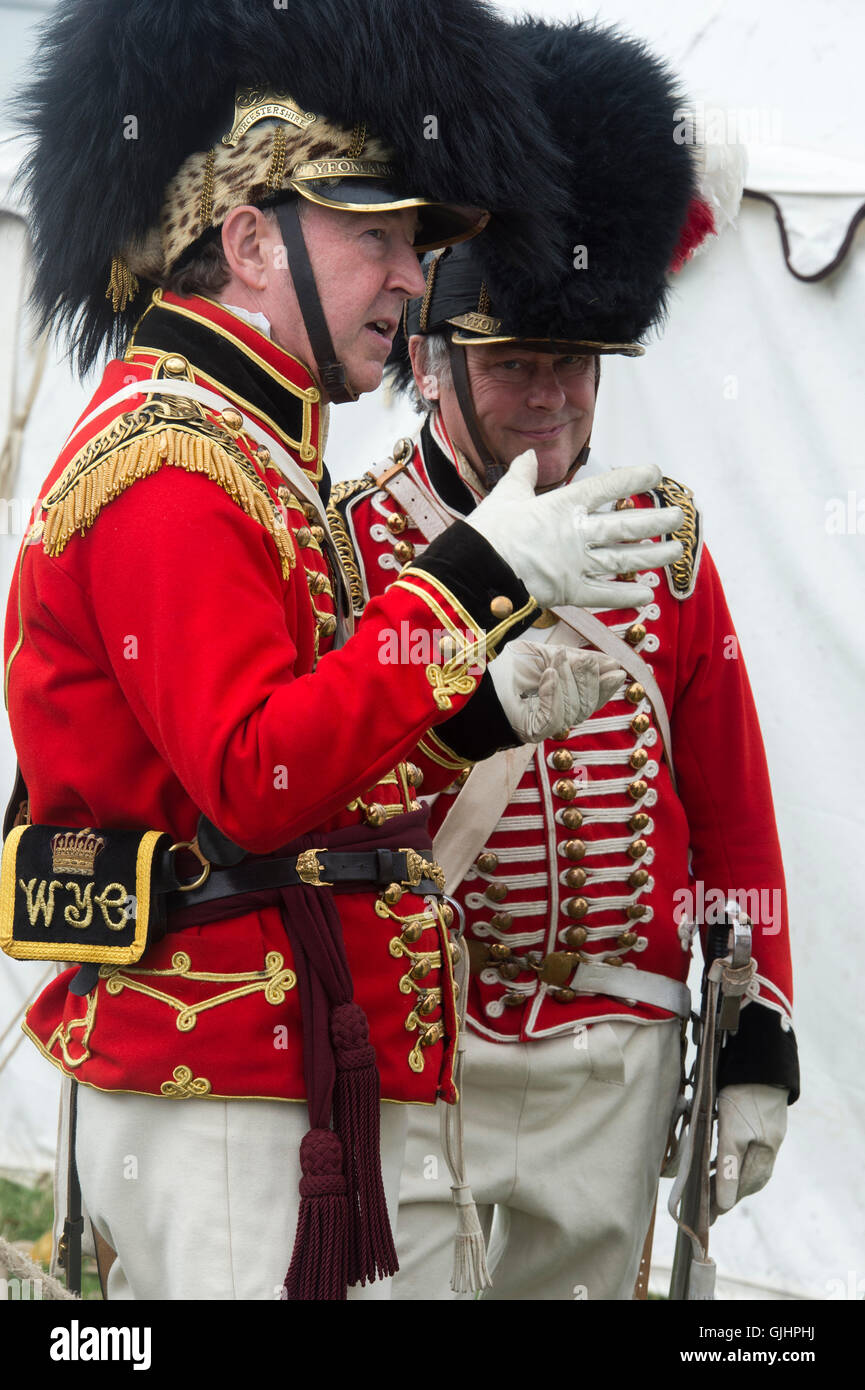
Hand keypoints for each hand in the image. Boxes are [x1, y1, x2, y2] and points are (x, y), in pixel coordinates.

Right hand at [468, 451, 683, 608]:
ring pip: (623, 558)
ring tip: (676, 550)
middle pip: (626, 525)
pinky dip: (625, 595)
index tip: (655, 473)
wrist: (475, 571)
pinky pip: (604, 595)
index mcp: (563, 505)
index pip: (606, 487)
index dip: (634, 478)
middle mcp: (577, 533)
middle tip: (678, 518)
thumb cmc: (487, 531)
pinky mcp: (569, 592)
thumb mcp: (505, 495)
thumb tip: (526, 455)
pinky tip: (647, 594)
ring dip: (653, 555)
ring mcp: (576, 564)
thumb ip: (521, 475)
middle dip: (656, 521)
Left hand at [489, 641, 622, 743]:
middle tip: (585, 659)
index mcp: (566, 697)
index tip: (616, 667)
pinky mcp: (537, 731)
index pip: (595, 695)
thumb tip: (613, 663)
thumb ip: (574, 658)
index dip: (605, 682)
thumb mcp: (545, 655)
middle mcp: (561, 714)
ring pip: (575, 708)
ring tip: (556, 662)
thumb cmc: (510, 670)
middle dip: (589, 679)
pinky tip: (549, 675)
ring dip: (569, 681)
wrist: (481, 687)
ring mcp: (550, 724)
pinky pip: (555, 716)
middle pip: (589, 702)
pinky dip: (554, 693)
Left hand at [711, 1083, 787, 1220]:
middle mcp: (767, 1149)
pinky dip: (730, 1160)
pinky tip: (717, 1159)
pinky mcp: (759, 1123)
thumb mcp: (731, 1131)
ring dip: (726, 1177)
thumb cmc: (743, 1094)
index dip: (721, 1203)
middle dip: (725, 1194)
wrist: (759, 1061)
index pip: (740, 1189)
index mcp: (764, 1155)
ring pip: (744, 1166)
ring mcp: (765, 1136)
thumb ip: (728, 1166)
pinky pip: (744, 1151)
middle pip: (745, 1181)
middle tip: (705, 1207)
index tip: (705, 1216)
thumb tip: (725, 1203)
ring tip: (708, 1188)